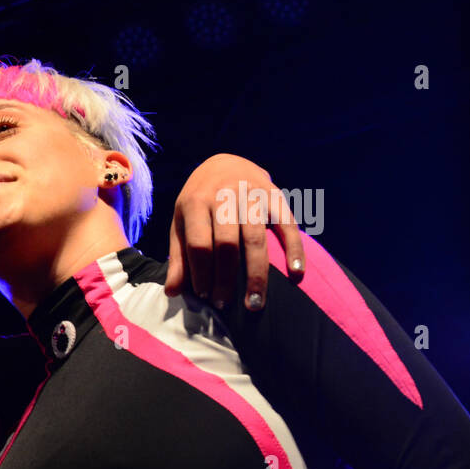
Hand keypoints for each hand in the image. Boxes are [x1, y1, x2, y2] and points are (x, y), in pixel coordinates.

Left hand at [165, 153, 304, 309]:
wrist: (225, 163)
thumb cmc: (199, 202)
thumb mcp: (181, 223)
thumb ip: (178, 257)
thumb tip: (173, 293)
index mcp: (196, 203)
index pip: (199, 245)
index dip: (202, 273)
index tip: (205, 297)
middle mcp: (224, 196)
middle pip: (227, 244)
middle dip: (226, 278)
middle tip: (226, 305)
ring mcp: (251, 194)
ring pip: (256, 238)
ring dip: (256, 273)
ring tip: (255, 302)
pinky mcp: (275, 195)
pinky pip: (287, 224)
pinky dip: (294, 249)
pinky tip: (296, 273)